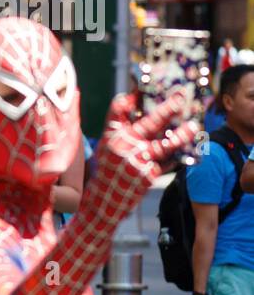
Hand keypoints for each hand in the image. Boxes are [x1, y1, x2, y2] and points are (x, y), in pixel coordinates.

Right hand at [85, 91, 197, 229]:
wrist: (102, 202)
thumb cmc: (106, 170)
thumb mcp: (107, 148)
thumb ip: (122, 130)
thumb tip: (137, 107)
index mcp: (111, 136)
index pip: (118, 110)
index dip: (127, 99)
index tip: (136, 91)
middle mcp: (123, 146)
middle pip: (149, 122)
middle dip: (167, 109)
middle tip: (180, 98)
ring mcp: (137, 161)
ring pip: (165, 144)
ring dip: (181, 135)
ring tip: (193, 127)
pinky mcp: (148, 175)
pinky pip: (167, 162)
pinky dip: (175, 157)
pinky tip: (182, 153)